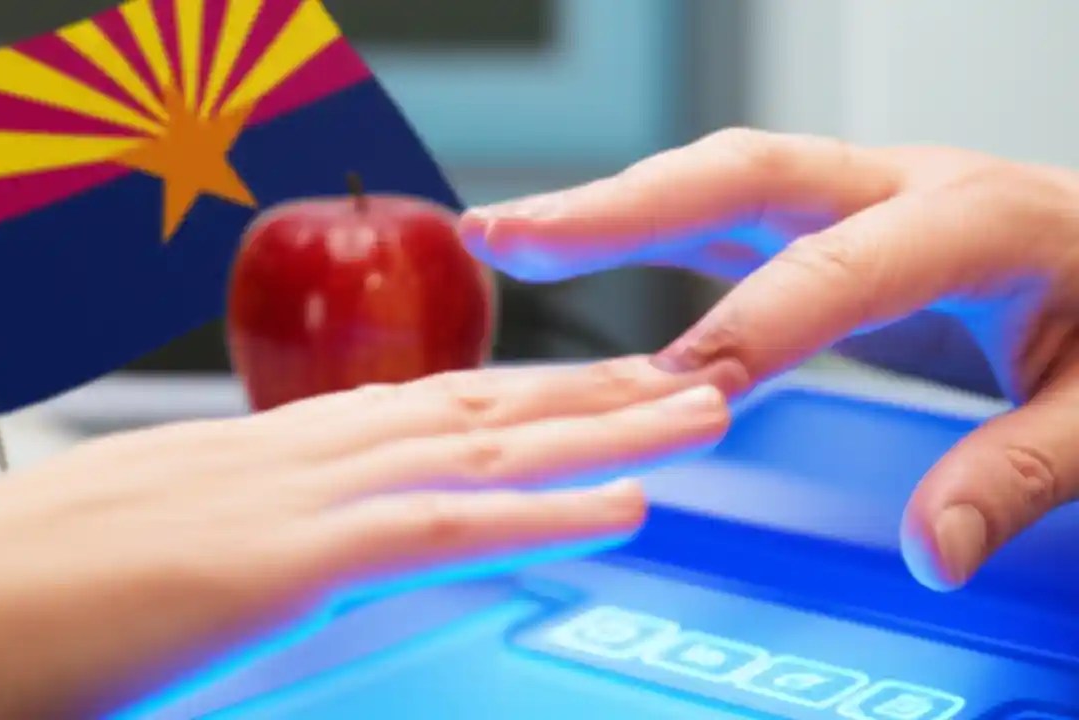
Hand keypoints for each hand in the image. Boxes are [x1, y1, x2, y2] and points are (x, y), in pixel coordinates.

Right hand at [0, 359, 735, 718]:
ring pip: (483, 445)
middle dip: (587, 388)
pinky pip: (444, 523)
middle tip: (681, 370)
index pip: (419, 406)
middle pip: (473, 406)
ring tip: (694, 409)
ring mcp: (293, 496)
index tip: (587, 384)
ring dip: (599, 426)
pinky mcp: (283, 557)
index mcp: (265, 451)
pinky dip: (543, 509)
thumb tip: (290, 558)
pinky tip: (624, 503)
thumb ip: (247, 544)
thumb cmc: (23, 589)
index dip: (517, 392)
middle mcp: (294, 452)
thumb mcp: (161, 547)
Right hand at [459, 129, 1078, 591]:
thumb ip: (1018, 474)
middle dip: (622, 209)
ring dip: (613, 205)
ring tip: (514, 236)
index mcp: (975, 219)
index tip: (681, 393)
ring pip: (718, 179)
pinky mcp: (841, 216)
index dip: (754, 327)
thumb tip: (930, 547)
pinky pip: (730, 209)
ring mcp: (866, 192)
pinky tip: (586, 243)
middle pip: (742, 173)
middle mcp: (905, 185)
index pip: (840, 268)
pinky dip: (650, 225)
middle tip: (519, 239)